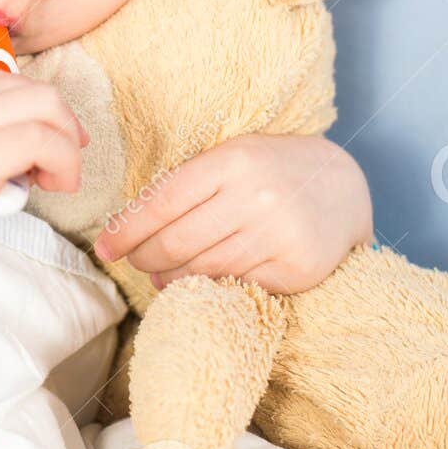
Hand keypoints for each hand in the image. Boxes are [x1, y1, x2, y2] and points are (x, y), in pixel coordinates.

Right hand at [0, 63, 89, 273]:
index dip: (38, 111)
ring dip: (68, 145)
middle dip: (63, 124)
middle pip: (38, 90)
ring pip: (49, 109)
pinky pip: (46, 142)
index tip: (45, 141)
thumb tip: (2, 162)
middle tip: (64, 159)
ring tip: (58, 178)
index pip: (10, 81)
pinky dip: (65, 163)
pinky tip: (54, 185)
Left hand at [91, 133, 371, 294]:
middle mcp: (256, 196)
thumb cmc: (270, 171)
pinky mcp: (296, 269)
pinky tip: (200, 283)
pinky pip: (236, 286)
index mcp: (232, 161)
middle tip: (135, 263)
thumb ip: (186, 187)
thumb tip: (130, 234)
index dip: (127, 230)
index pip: (162, 202)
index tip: (104, 248)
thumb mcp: (230, 159)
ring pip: (202, 270)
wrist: (343, 186)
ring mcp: (278, 234)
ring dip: (171, 278)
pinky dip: (209, 288)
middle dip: (144, 258)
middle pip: (176, 241)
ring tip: (161, 276)